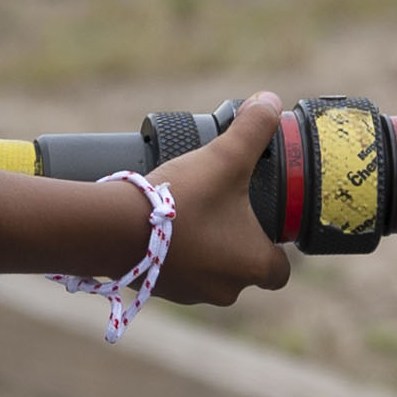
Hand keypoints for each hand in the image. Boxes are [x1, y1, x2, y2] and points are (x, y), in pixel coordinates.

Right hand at [142, 92, 292, 307]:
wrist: (116, 228)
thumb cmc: (181, 201)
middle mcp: (227, 290)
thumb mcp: (225, 157)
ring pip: (211, 272)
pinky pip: (180, 275)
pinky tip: (165, 228)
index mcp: (253, 265)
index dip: (276, 246)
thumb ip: (254, 129)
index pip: (280, 269)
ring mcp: (191, 295)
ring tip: (191, 213)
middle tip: (223, 208)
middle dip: (235, 242)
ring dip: (205, 249)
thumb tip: (271, 102)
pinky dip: (177, 255)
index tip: (263, 222)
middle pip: (244, 268)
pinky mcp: (160, 292)